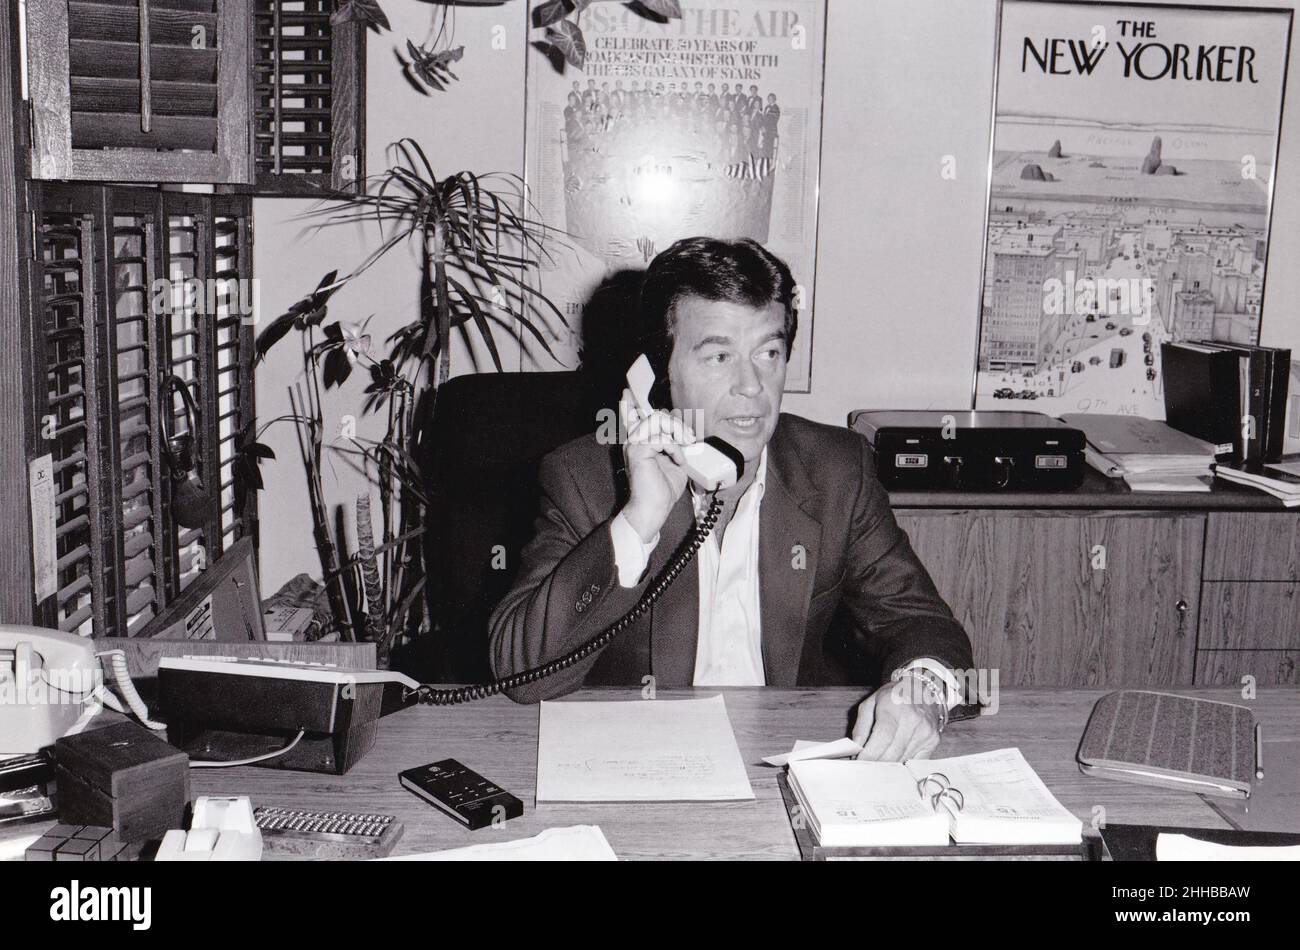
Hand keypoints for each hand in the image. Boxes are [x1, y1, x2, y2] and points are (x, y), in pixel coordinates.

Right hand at [619, 387, 694, 542]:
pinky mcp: (637, 450)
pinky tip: (678, 460)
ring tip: (685, 446)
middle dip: (676, 424)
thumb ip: (675, 444)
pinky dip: (674, 448)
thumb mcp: (675, 461)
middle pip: (654, 414)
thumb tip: (684, 433)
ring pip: (656, 420)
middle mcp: (633, 440)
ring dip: (676, 432)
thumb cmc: (662, 490)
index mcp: (639, 442)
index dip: (630, 402)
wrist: (654, 509)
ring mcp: (633, 444)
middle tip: (689, 438)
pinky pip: (661, 438)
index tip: (627, 391)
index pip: (631, 415)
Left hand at [850, 682, 942, 761]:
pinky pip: (916, 761)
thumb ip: (861, 727)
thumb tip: (856, 750)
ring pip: (903, 760)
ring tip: (876, 763)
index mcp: (894, 707)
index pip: (882, 738)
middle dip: (875, 763)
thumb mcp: (870, 703)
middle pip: (892, 753)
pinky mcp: (933, 741)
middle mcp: (913, 720)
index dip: (870, 754)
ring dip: (887, 766)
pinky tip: (893, 761)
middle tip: (864, 767)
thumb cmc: (893, 696)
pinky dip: (902, 764)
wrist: (922, 688)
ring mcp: (925, 732)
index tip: (859, 763)